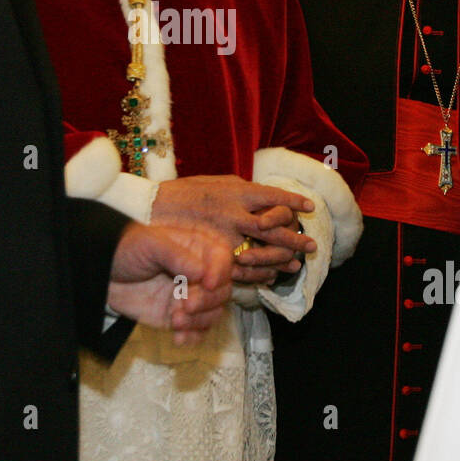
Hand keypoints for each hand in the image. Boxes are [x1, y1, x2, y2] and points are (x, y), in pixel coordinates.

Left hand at [108, 220, 231, 344]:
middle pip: (222, 289)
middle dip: (207, 300)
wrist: (104, 273)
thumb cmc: (128, 250)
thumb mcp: (150, 244)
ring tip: (175, 320)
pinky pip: (198, 331)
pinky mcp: (180, 316)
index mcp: (197, 248)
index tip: (207, 283)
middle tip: (185, 304)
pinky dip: (193, 337)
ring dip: (199, 321)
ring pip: (214, 312)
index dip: (220, 272)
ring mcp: (191, 296)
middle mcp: (199, 274)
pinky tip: (178, 337)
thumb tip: (202, 272)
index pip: (222, 258)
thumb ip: (176, 256)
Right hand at [152, 176, 315, 282]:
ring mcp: (223, 237)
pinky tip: (269, 277)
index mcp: (235, 193)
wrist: (148, 212)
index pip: (273, 196)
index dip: (293, 201)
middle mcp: (234, 214)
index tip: (309, 206)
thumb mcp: (212, 183)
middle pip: (274, 228)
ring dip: (281, 260)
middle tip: (311, 246)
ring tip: (295, 266)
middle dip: (294, 238)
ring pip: (262, 252)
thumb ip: (238, 190)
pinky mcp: (211, 257)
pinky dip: (258, 275)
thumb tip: (262, 194)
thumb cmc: (180, 195)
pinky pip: (241, 270)